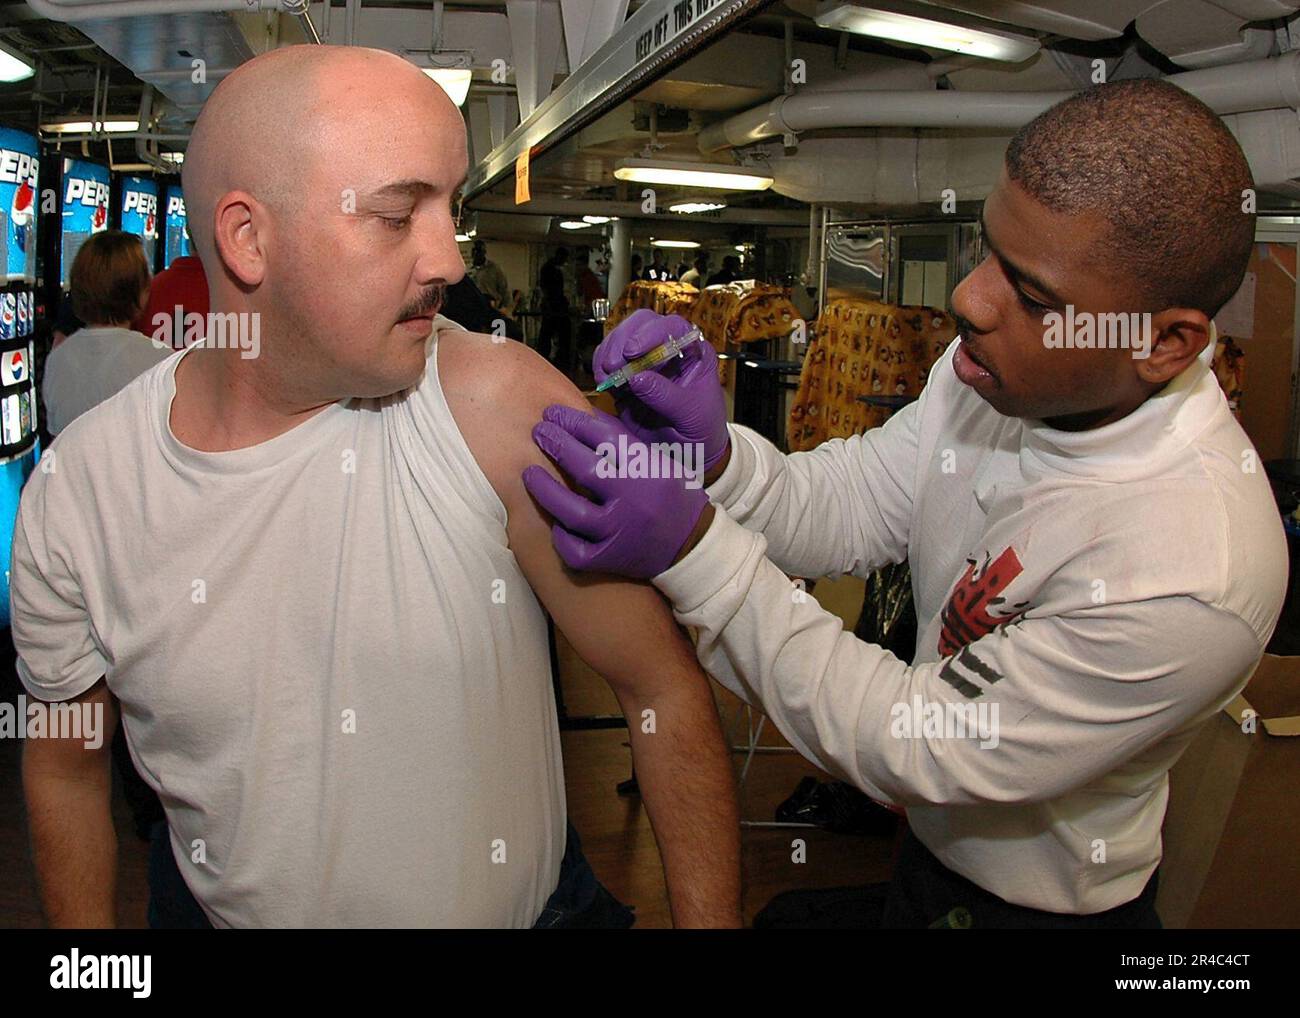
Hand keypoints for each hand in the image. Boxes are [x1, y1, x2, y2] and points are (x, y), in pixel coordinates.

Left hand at [522, 404, 708, 577]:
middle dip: (557, 445)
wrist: (691, 546)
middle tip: (539, 432)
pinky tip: (554, 521)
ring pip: (571, 511)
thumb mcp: (659, 462)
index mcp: (648, 471)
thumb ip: (625, 443)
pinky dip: (561, 536)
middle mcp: (633, 501)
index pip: (605, 438)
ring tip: (529, 472)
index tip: (554, 413)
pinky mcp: (609, 559)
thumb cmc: (671, 496)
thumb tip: (584, 417)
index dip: (574, 421)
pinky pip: (574, 550)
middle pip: (585, 468)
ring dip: (545, 489)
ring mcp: (619, 533)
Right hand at [593, 309, 729, 470]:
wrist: (691, 454)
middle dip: (622, 341)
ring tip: (607, 379)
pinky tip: (605, 383)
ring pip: (619, 339)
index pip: (672, 326)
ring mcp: (644, 362)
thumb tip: (636, 378)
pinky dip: (601, 369)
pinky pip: (607, 361)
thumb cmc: (702, 430)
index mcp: (694, 352)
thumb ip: (666, 396)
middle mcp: (668, 350)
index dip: (650, 333)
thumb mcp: (691, 415)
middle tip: (614, 366)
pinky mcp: (625, 377)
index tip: (633, 351)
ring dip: (608, 355)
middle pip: (640, 324)